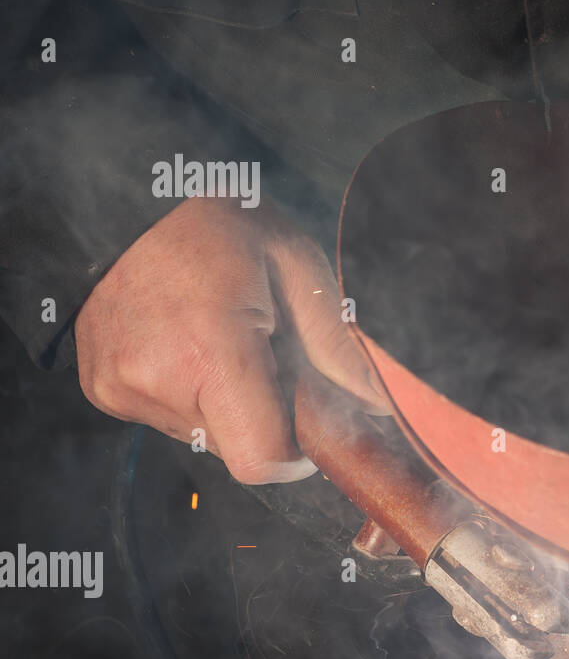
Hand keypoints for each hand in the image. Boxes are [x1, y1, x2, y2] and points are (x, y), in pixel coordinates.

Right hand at [74, 195, 388, 483]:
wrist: (127, 198)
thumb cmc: (219, 223)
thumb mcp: (296, 266)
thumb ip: (336, 346)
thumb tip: (377, 406)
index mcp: (209, 352)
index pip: (262, 460)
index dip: (295, 453)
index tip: (307, 417)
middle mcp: (156, 381)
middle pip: (236, 448)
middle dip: (264, 414)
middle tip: (265, 353)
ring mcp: (120, 389)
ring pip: (203, 434)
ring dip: (227, 402)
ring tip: (221, 335)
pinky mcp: (101, 390)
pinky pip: (168, 417)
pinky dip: (190, 392)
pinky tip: (187, 341)